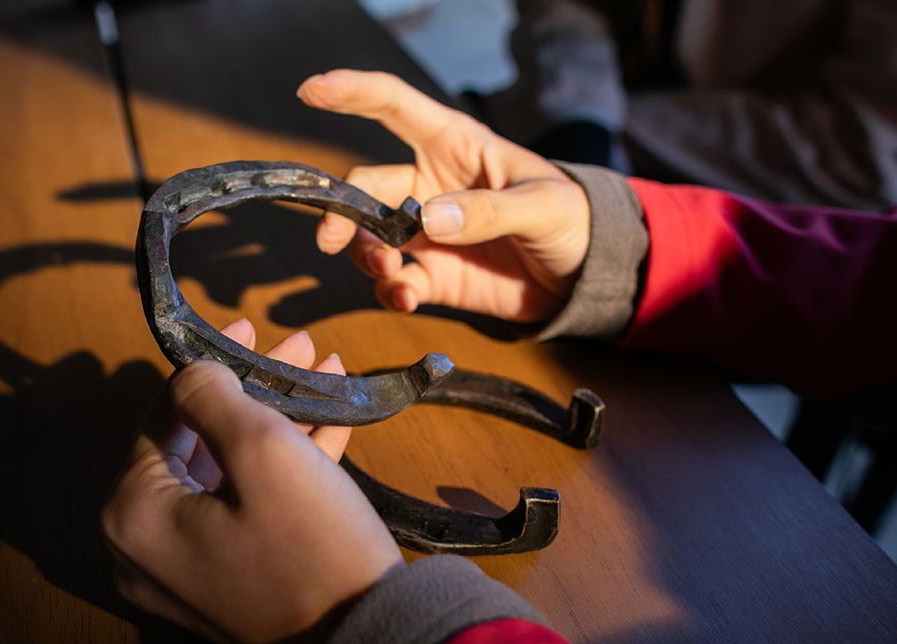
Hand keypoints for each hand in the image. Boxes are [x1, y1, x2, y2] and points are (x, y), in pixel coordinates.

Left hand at [101, 319, 401, 643]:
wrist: (369, 639)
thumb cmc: (311, 542)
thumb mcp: (263, 450)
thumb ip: (212, 395)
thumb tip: (194, 372)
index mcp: (134, 514)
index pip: (161, 414)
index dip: (209, 364)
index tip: (251, 327)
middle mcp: (147, 547)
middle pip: (198, 442)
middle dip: (256, 389)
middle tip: (299, 350)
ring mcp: (188, 570)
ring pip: (229, 472)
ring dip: (278, 421)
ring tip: (325, 376)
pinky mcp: (231, 582)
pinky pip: (247, 509)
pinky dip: (284, 468)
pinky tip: (331, 425)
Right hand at [298, 70, 590, 322]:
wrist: (588, 277)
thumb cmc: (574, 219)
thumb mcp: (543, 206)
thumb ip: (488, 211)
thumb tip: (428, 220)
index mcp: (455, 147)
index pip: (394, 107)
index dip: (350, 93)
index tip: (309, 91)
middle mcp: (430, 187)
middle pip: (366, 188)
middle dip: (341, 210)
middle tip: (332, 240)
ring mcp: (428, 235)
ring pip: (369, 238)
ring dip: (365, 255)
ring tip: (387, 273)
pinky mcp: (434, 277)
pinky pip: (395, 283)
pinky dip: (390, 292)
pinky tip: (404, 299)